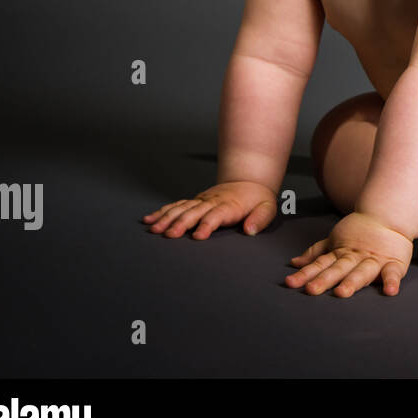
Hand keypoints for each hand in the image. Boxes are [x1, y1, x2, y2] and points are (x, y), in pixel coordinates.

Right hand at [142, 181, 277, 239]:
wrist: (249, 181)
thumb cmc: (258, 199)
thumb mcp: (268, 207)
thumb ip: (260, 219)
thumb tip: (250, 230)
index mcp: (229, 206)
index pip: (216, 216)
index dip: (207, 225)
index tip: (198, 236)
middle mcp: (212, 202)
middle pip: (194, 212)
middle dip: (181, 223)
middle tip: (169, 235)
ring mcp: (201, 201)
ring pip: (181, 208)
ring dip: (167, 218)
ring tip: (154, 229)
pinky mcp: (195, 201)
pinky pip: (177, 205)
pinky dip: (163, 211)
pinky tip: (150, 219)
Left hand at [286, 212, 414, 297]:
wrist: (390, 215)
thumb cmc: (360, 231)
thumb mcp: (335, 239)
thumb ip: (316, 253)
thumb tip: (294, 263)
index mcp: (341, 252)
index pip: (320, 264)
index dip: (306, 273)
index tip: (292, 283)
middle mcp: (356, 257)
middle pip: (338, 269)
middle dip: (325, 279)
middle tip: (312, 289)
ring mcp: (375, 260)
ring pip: (362, 272)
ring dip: (352, 282)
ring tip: (342, 292)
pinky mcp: (394, 263)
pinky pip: (393, 273)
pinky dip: (392, 281)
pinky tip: (390, 291)